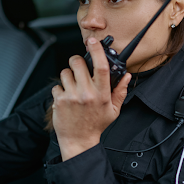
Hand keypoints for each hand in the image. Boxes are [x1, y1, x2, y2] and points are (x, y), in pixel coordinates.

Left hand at [51, 37, 130, 160]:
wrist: (79, 141)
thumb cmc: (96, 124)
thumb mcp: (114, 110)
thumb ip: (120, 91)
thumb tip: (127, 76)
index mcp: (102, 94)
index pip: (101, 67)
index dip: (97, 50)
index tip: (93, 42)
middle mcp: (87, 94)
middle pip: (78, 63)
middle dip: (77, 61)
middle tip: (79, 68)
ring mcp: (72, 97)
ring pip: (65, 72)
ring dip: (68, 76)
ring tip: (73, 87)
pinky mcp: (59, 101)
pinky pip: (56, 86)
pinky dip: (60, 90)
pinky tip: (66, 98)